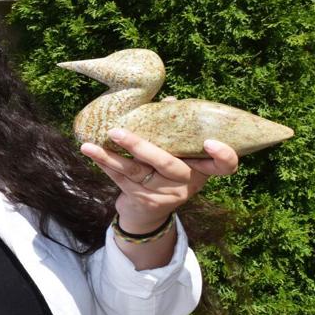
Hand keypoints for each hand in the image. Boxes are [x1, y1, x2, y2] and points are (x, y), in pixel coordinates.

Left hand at [80, 128, 239, 230]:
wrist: (150, 213)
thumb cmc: (167, 169)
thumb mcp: (178, 154)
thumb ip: (175, 130)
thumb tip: (170, 101)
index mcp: (202, 168)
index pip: (224, 167)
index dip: (224, 156)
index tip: (211, 142)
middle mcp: (187, 183)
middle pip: (166, 164)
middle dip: (140, 147)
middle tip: (117, 132)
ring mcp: (165, 194)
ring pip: (136, 172)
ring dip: (111, 157)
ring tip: (90, 146)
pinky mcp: (144, 201)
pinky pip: (122, 180)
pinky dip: (106, 164)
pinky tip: (92, 153)